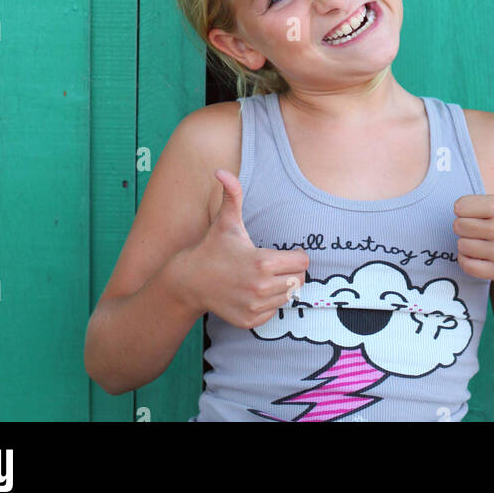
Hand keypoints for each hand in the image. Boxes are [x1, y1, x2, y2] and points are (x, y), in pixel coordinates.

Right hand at [180, 169, 309, 329]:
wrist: (190, 282)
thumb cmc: (213, 248)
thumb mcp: (226, 220)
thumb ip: (232, 194)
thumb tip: (221, 171)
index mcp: (262, 262)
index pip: (302, 262)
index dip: (296, 254)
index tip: (283, 252)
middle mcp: (261, 288)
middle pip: (299, 280)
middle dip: (291, 271)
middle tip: (275, 264)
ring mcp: (255, 307)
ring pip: (288, 297)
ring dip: (282, 287)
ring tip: (264, 277)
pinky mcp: (250, 322)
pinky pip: (274, 312)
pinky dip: (270, 303)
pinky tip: (255, 292)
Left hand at [452, 124, 493, 281]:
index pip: (458, 206)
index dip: (468, 208)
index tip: (484, 210)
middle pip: (457, 226)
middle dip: (467, 225)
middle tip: (485, 225)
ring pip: (460, 245)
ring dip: (469, 243)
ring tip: (487, 240)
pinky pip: (465, 264)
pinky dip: (470, 260)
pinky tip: (485, 254)